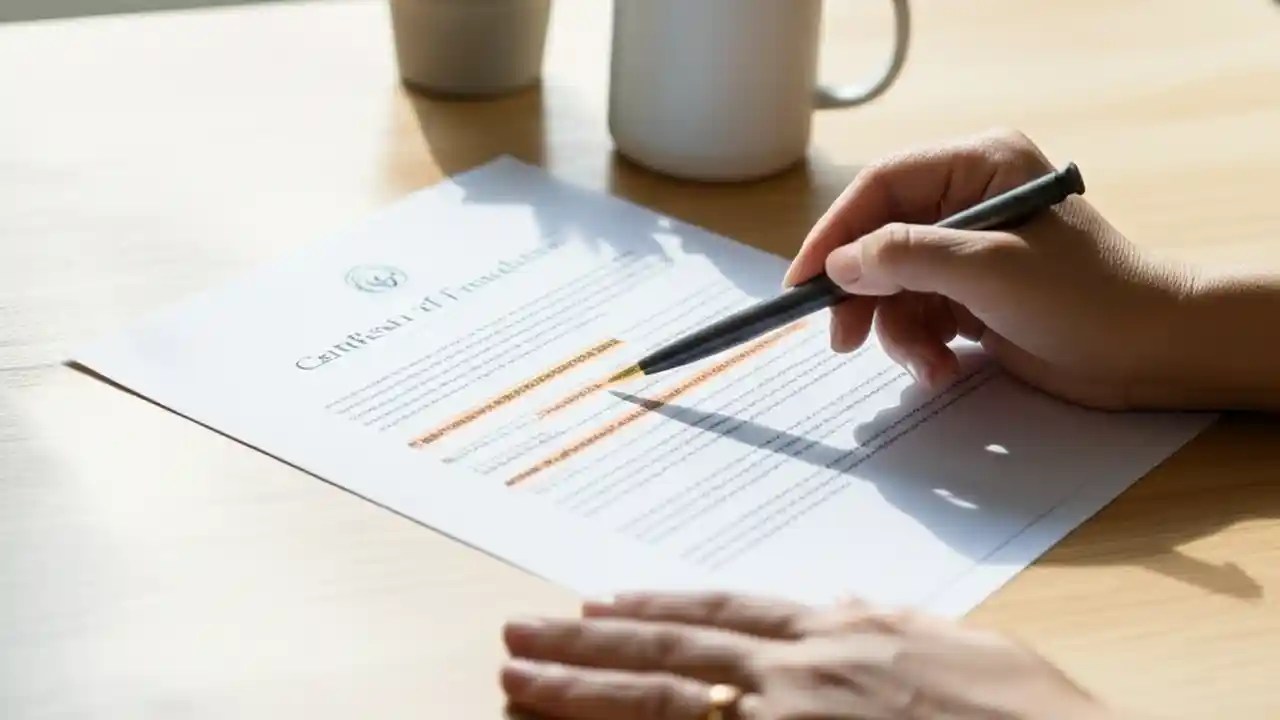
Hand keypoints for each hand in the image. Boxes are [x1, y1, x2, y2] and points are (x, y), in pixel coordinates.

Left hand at [500, 592, 1111, 719]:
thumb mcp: (961, 648)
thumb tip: (839, 606)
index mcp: (840, 632)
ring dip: (583, 695)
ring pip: (663, 706)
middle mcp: (800, 674)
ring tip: (518, 682)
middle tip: (516, 634)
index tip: (597, 605)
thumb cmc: (1033, 718)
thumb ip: (887, 624)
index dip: (652, 609)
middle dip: (587, 646)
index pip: (721, 612)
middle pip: (671, 654)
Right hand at [783, 129, 1192, 409]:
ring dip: (899, 332)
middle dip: (863, 295)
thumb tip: (839, 265)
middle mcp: (968, 200)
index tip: (802, 282)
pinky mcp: (974, 296)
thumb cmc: (1085, 296)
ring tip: (927, 366)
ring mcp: (970, 250)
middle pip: (880, 241)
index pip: (881, 188)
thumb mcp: (988, 269)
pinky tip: (943, 369)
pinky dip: (921, 346)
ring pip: (894, 287)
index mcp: (977, 166)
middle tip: (843, 340)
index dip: (835, 233)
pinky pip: (919, 315)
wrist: (1153, 352)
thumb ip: (906, 257)